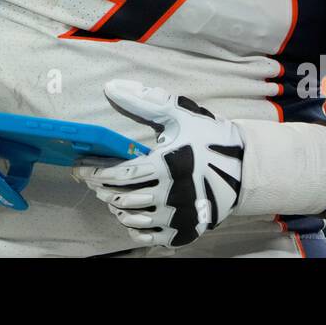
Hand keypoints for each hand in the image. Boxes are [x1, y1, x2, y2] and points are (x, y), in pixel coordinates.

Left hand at [74, 79, 243, 247]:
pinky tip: (131, 214)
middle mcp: (174, 196)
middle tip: (95, 180)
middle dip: (103, 189)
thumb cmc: (207, 138)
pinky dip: (134, 228)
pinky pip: (149, 237)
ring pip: (133, 220)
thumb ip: (144, 102)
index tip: (82, 169)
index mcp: (169, 166)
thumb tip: (113, 87)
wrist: (243, 168)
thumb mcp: (178, 115)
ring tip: (112, 195)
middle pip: (123, 198)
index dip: (96, 173)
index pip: (121, 175)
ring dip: (117, 208)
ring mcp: (180, 217)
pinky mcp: (185, 232)